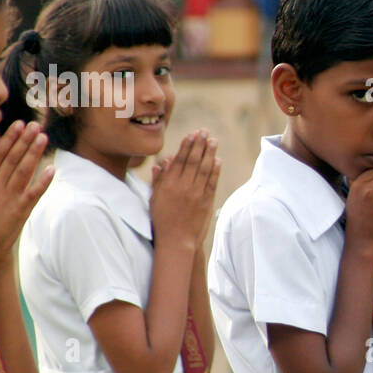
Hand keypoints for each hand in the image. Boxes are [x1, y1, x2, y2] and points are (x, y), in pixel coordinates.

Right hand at [0, 120, 53, 266]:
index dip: (9, 139)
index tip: (18, 125)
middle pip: (13, 158)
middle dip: (25, 140)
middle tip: (36, 125)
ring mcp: (9, 197)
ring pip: (24, 170)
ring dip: (34, 153)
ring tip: (43, 137)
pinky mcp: (20, 210)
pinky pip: (35, 192)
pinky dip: (44, 180)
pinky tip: (52, 168)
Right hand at [150, 129, 219, 250]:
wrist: (176, 240)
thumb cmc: (162, 219)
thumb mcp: (155, 198)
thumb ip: (159, 179)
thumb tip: (161, 162)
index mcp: (169, 184)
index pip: (180, 160)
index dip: (187, 145)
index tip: (192, 134)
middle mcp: (183, 187)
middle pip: (194, 161)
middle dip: (200, 144)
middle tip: (205, 131)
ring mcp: (196, 194)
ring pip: (205, 169)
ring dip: (210, 153)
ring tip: (213, 141)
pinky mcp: (206, 202)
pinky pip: (212, 183)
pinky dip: (215, 170)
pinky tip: (217, 160)